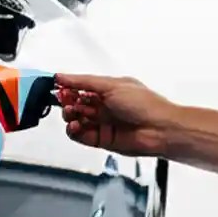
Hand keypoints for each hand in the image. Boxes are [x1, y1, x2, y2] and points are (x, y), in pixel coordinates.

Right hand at [56, 73, 171, 155]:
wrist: (160, 130)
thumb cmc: (146, 105)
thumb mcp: (111, 85)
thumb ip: (84, 82)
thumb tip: (63, 76)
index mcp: (108, 90)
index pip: (81, 87)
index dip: (68, 87)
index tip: (56, 87)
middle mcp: (105, 107)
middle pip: (76, 104)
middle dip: (67, 102)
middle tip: (64, 101)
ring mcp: (103, 123)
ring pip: (77, 121)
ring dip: (70, 117)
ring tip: (71, 115)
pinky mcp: (103, 140)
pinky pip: (82, 136)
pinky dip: (74, 131)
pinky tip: (75, 126)